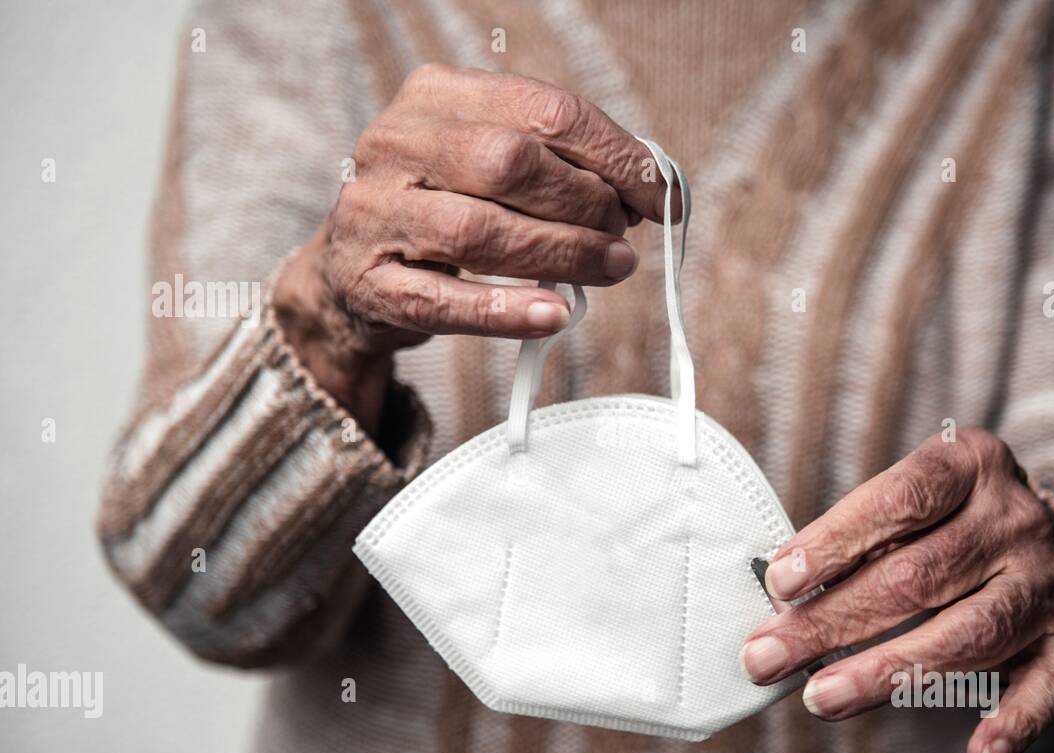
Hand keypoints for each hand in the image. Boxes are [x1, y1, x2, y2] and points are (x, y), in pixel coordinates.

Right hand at [273, 63, 672, 430]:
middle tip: (621, 235)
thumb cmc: (444, 207)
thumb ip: (559, 164)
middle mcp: (396, 143)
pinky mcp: (369, 282)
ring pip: (479, 232)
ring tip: (610, 268)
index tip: (660, 194)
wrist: (351, 269)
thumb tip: (650, 189)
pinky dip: (507, 311)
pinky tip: (555, 315)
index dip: (614, 154)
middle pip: (509, 163)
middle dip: (585, 202)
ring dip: (561, 254)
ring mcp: (374, 213)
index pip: (542, 109)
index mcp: (437, 95)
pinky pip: (445, 302)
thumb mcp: (490, 164)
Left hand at [741, 427, 1053, 752]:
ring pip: (970, 633)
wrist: (1051, 530)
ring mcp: (1046, 580)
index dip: (836, 542)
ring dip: (890, 672)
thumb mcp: (909, 499)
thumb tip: (783, 595)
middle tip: (768, 658)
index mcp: (970, 464)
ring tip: (824, 700)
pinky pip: (1048, 685)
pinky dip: (1016, 722)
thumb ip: (857, 537)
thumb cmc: (946, 516)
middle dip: (834, 622)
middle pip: (920, 576)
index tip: (780, 584)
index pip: (900, 500)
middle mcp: (1014, 519)